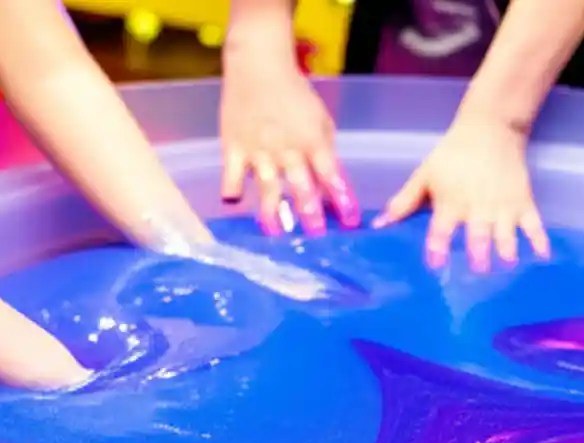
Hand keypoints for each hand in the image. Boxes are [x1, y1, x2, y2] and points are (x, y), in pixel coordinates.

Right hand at [220, 51, 359, 236]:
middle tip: (316, 236)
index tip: (351, 223)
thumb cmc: (295, 95)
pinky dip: (233, 189)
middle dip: (311, 214)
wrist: (258, 66)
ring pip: (267, 188)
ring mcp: (258, 150)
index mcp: (313, 141)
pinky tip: (235, 200)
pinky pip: (232, 175)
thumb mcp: (321, 120)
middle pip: (301, 187)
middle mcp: (287, 149)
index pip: (332, 176)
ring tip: (275, 233)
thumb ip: (325, 152)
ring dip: (272, 213)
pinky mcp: (233, 147)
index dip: (343, 200)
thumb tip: (332, 185)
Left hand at [374, 118, 550, 271]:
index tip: (435, 264)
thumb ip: (404, 202)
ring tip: (508, 264)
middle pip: (477, 233)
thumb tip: (379, 225)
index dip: (438, 246)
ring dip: (507, 248)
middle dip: (478, 252)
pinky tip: (544, 256)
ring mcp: (503, 206)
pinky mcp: (523, 202)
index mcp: (451, 202)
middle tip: (477, 270)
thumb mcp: (425, 174)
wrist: (490, 128)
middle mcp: (477, 207)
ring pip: (506, 231)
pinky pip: (534, 224)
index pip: (441, 229)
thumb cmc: (452, 155)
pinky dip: (539, 240)